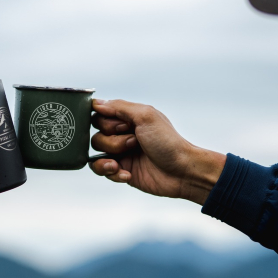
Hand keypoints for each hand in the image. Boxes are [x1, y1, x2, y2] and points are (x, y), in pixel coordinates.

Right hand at [89, 99, 225, 204]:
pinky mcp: (121, 170)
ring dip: (108, 157)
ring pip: (96, 154)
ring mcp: (121, 154)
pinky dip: (112, 173)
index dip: (105, 122)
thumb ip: (119, 107)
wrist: (182, 172)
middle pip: (96, 135)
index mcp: (128, 119)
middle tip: (133, 142)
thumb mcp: (146, 116)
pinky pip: (101, 171)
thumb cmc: (168, 142)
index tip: (122, 126)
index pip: (100, 115)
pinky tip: (127, 174)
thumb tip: (96, 103)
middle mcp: (122, 135)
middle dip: (112, 141)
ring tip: (122, 162)